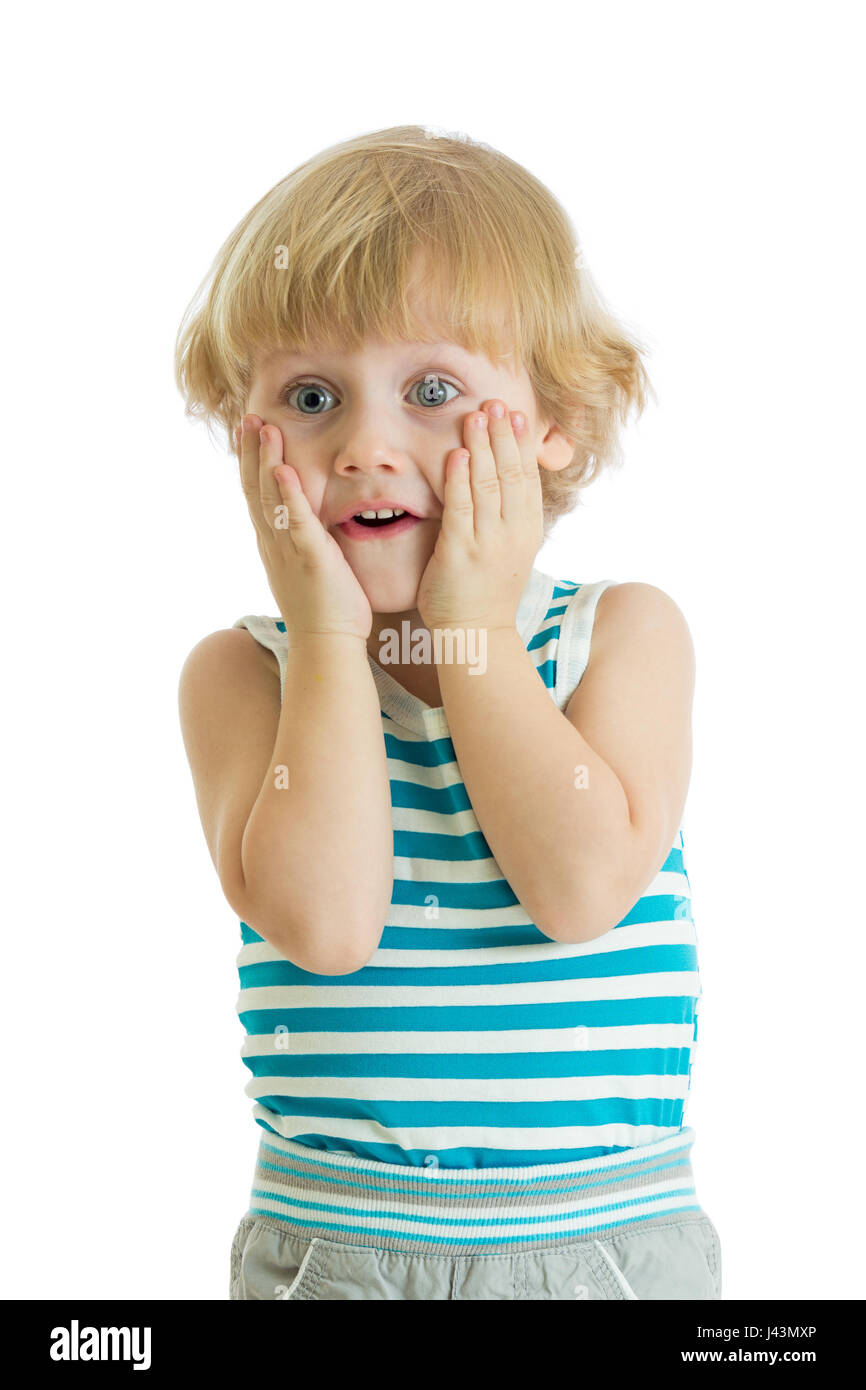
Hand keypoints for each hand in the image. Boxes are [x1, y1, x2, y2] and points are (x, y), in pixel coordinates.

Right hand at [236, 415, 372, 641]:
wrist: (327, 645)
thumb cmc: (327, 610)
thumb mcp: (308, 568)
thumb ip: (304, 542)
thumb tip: (306, 524)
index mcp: (274, 544)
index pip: (257, 496)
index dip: (250, 464)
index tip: (247, 434)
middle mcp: (273, 544)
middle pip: (254, 489)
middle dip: (250, 451)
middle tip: (246, 417)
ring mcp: (287, 550)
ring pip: (268, 498)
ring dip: (264, 460)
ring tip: (262, 426)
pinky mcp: (309, 558)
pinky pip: (294, 522)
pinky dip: (287, 495)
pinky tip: (282, 469)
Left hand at [415, 401, 543, 631]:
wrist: (476, 633)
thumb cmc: (486, 590)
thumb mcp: (509, 548)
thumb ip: (508, 515)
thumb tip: (505, 481)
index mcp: (526, 529)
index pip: (527, 477)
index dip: (521, 444)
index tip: (515, 415)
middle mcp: (512, 532)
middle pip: (510, 473)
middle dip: (502, 436)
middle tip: (495, 403)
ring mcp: (488, 542)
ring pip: (488, 485)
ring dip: (482, 447)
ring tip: (476, 416)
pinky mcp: (461, 553)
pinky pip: (462, 509)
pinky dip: (459, 480)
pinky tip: (457, 454)